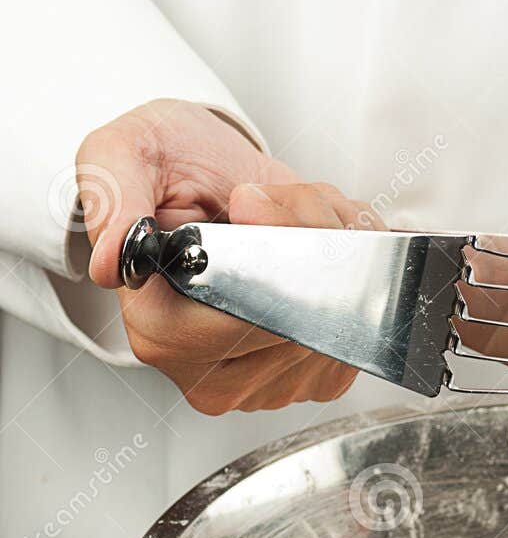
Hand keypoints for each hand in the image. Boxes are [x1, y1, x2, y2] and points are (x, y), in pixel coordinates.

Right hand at [77, 98, 381, 412]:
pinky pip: (365, 322)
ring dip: (339, 247)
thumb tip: (111, 262)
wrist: (207, 176)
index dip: (272, 254)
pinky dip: (359, 266)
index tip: (254, 204)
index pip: (245, 318)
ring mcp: (266, 382)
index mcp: (158, 332)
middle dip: (313, 239)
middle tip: (277, 199)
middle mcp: (209, 371)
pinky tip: (317, 242)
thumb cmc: (166, 170)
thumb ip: (114, 200)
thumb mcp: (122, 155)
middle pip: (305, 319)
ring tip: (292, 217)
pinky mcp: (311, 375)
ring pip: (345, 318)